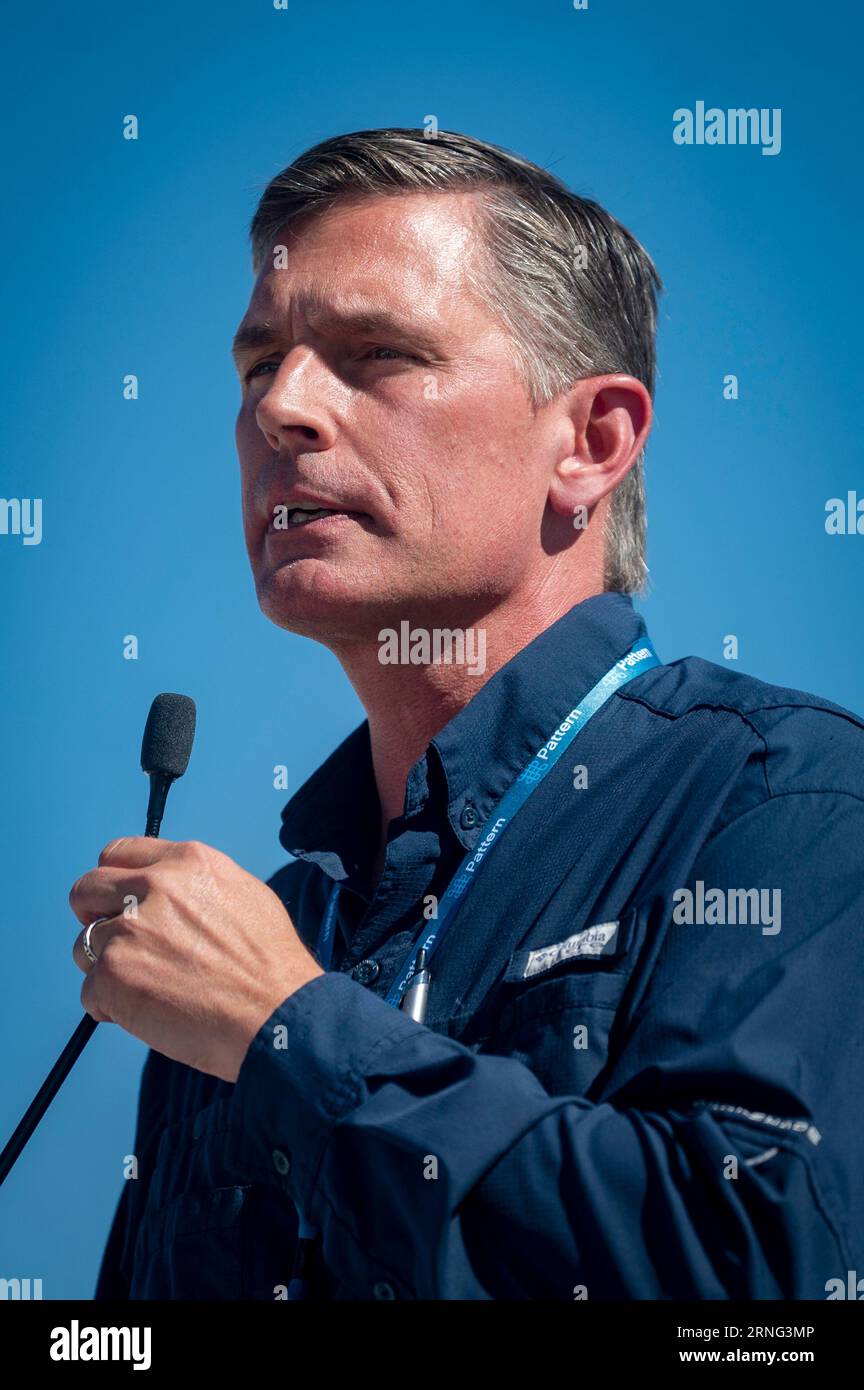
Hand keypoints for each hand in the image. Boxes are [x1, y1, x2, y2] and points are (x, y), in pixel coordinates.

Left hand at [70, 838, 323, 1081]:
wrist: (279, 1015)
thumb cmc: (270, 965)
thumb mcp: (243, 894)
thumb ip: (193, 884)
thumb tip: (163, 892)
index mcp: (186, 862)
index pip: (117, 853)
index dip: (114, 881)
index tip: (117, 902)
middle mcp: (152, 887)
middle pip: (85, 890)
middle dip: (95, 917)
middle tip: (121, 945)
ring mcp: (128, 931)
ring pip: (84, 945)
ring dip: (108, 967)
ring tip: (150, 987)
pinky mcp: (113, 976)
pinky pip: (91, 992)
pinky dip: (113, 1007)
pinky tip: (151, 1013)